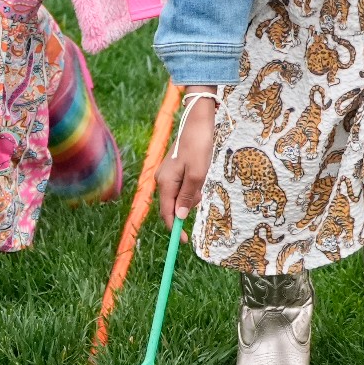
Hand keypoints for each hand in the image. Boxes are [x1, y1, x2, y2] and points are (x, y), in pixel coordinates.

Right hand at [156, 93, 216, 230]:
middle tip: (201, 194)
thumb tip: (179, 217)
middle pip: (172, 205)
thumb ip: (187, 197)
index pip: (167, 212)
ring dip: (191, 195)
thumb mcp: (197, 174)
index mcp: (165, 182)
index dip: (175, 228)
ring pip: (178, 196)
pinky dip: (191, 187)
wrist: (197, 123)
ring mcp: (166, 174)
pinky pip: (181, 186)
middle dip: (187, 206)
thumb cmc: (198, 147)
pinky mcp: (173, 169)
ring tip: (201, 178)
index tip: (186, 241)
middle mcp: (162, 180)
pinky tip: (199, 174)